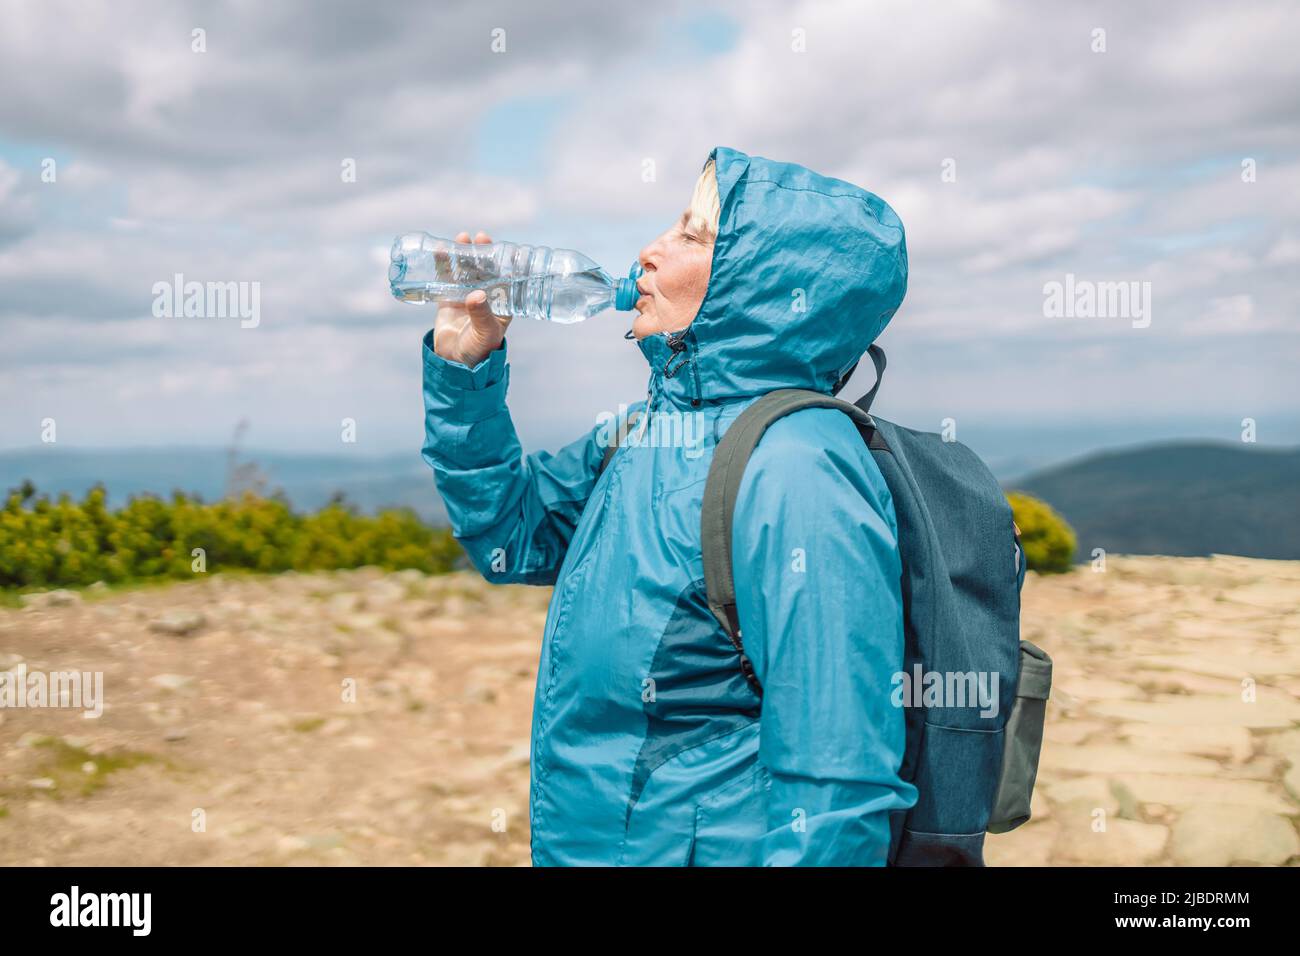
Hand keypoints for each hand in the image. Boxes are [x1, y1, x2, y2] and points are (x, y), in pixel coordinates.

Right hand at [430, 230, 509, 367]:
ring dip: (464, 255)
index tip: (501, 247)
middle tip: (479, 237)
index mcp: (502, 304)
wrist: (455, 364)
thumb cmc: (478, 351)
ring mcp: (467, 297)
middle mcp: (486, 298)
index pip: (504, 277)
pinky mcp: (449, 300)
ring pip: (466, 271)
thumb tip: (475, 295)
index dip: (502, 261)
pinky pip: (447, 279)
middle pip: (485, 270)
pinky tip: (442, 251)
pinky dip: (445, 265)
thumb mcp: (485, 333)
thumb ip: (481, 314)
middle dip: (482, 253)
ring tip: (462, 238)